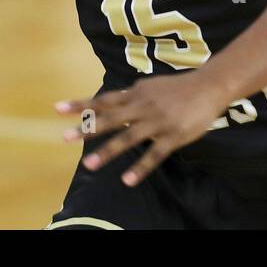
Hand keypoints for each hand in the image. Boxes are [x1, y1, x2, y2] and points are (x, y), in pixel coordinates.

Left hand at [55, 71, 231, 186]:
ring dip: (108, 151)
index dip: (81, 104)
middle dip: (87, 128)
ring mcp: (157, 122)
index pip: (103, 100)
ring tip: (89, 165)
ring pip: (128, 138)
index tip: (57, 109)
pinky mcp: (172, 136)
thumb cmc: (179, 87)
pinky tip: (127, 180)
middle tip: (65, 138)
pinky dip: (140, 168)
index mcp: (136, 94)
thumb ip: (131, 96)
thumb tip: (111, 100)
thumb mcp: (151, 87)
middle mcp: (142, 107)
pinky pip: (154, 155)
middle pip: (110, 118)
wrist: (210, 86)